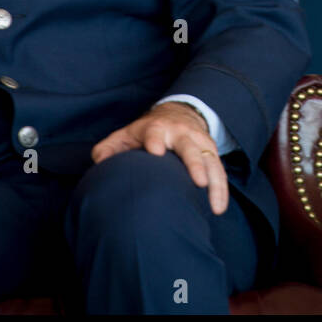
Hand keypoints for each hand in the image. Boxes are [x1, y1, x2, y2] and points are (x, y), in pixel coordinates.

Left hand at [91, 102, 228, 214]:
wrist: (177, 113)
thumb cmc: (146, 132)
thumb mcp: (125, 135)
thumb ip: (108, 149)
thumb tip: (100, 166)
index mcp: (156, 129)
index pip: (155, 133)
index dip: (155, 141)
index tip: (155, 152)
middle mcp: (180, 133)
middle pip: (189, 147)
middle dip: (194, 163)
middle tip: (198, 182)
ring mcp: (199, 142)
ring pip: (210, 161)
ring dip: (214, 183)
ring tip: (214, 206)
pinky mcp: (211, 151)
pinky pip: (219, 171)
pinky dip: (221, 189)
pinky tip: (218, 209)